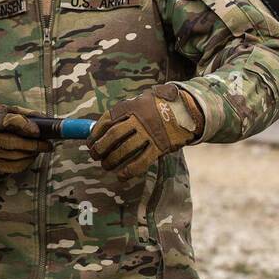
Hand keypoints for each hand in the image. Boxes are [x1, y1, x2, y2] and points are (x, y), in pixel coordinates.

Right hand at [0, 105, 52, 175]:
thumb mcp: (6, 112)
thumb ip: (24, 113)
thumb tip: (44, 119)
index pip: (7, 122)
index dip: (24, 125)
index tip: (37, 131)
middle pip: (14, 142)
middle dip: (35, 144)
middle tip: (47, 144)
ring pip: (18, 156)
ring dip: (33, 153)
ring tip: (40, 148)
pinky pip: (17, 167)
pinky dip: (28, 162)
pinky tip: (31, 156)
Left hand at [88, 85, 203, 180]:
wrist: (187, 108)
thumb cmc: (159, 106)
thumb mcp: (141, 101)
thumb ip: (125, 112)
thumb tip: (102, 129)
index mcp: (131, 106)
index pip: (106, 121)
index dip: (95, 134)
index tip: (90, 143)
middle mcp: (138, 119)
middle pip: (112, 136)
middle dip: (100, 148)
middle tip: (94, 156)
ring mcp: (149, 133)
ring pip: (124, 150)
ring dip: (111, 161)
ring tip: (106, 166)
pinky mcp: (160, 146)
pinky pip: (141, 162)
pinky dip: (129, 171)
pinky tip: (121, 176)